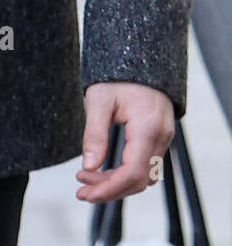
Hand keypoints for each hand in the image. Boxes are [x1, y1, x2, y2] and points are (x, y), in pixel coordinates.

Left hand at [76, 82, 174, 202]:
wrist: (140, 54)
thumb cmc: (118, 74)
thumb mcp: (99, 100)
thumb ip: (94, 134)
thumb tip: (89, 167)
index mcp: (148, 128)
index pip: (132, 174)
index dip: (108, 189)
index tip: (84, 192)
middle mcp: (161, 137)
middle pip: (139, 181)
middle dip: (109, 190)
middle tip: (81, 191)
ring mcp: (164, 137)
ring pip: (144, 176)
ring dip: (117, 183)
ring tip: (88, 181)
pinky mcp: (160, 136)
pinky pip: (146, 164)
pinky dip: (126, 173)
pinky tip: (105, 171)